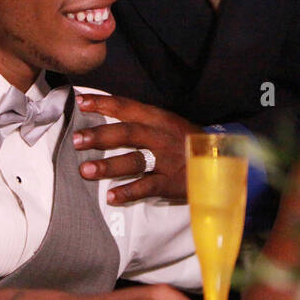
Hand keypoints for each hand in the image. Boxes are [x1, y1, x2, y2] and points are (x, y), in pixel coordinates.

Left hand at [73, 94, 201, 203]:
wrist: (224, 162)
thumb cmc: (188, 143)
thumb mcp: (168, 124)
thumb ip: (142, 121)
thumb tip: (107, 116)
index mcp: (159, 119)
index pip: (128, 107)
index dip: (104, 103)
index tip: (81, 102)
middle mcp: (161, 136)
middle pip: (128, 133)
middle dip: (101, 135)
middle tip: (76, 140)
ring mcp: (167, 160)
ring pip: (135, 160)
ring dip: (109, 165)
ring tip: (85, 170)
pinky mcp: (172, 182)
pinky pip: (148, 186)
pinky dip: (129, 192)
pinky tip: (111, 197)